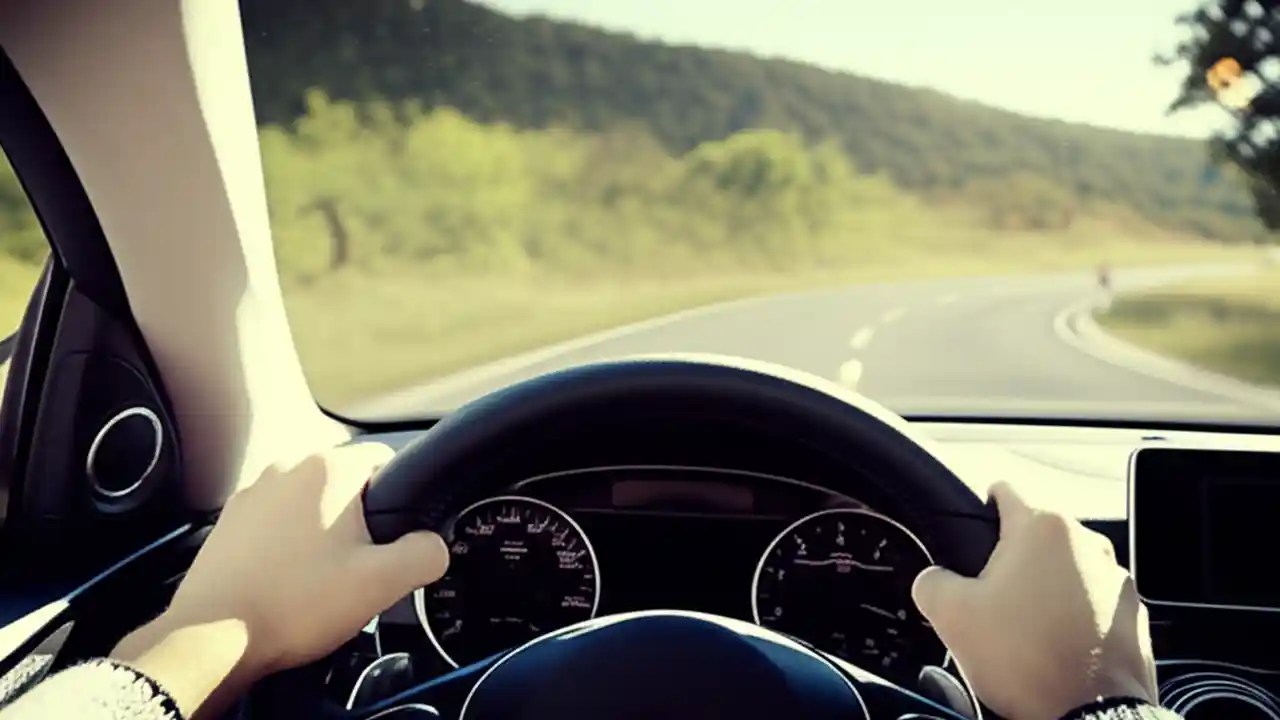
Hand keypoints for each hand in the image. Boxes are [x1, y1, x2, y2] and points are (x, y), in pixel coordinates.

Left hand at [114, 443, 448, 716]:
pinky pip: (275, 524)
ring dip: (321, 534)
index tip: (395, 538)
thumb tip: (434, 545)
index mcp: (327, 468)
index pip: (384, 460)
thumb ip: (424, 554)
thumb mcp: (381, 583)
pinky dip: (287, 547)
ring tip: (319, 581)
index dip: (401, 498)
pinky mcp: (228, 522)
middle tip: (359, 567)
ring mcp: (251, 493)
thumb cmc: (296, 603)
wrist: (211, 639)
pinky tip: (287, 582)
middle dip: (358, 521)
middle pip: (345, 485)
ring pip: (309, 506)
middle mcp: (286, 467)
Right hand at [911, 482, 1156, 719]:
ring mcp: (1117, 579)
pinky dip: (1075, 620)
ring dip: (1045, 591)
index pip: (1003, 492)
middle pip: (1034, 537)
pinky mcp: (1134, 616)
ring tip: (1026, 634)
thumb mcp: (950, 615)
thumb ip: (930, 581)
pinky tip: (1057, 650)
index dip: (979, 511)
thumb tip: (933, 580)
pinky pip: (1093, 605)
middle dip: (1011, 563)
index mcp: (1041, 527)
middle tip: (991, 604)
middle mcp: (1086, 543)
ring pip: (1065, 572)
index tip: (971, 540)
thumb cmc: (1025, 659)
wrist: (1090, 716)